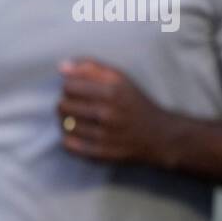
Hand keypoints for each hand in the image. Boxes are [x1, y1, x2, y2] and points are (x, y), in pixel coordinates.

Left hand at [57, 59, 179, 164]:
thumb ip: (91, 67)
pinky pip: (68, 145)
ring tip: (77, 119)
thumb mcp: (120, 78)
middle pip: (62, 105)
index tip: (77, 91)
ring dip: (66, 122)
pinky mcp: (101, 154)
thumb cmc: (134, 102)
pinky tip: (78, 134)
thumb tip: (62, 67)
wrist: (159, 135)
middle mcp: (108, 113)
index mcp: (113, 91)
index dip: (69, 87)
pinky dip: (69, 139)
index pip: (68, 86)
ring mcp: (104, 136)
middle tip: (76, 106)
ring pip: (64, 125)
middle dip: (66, 104)